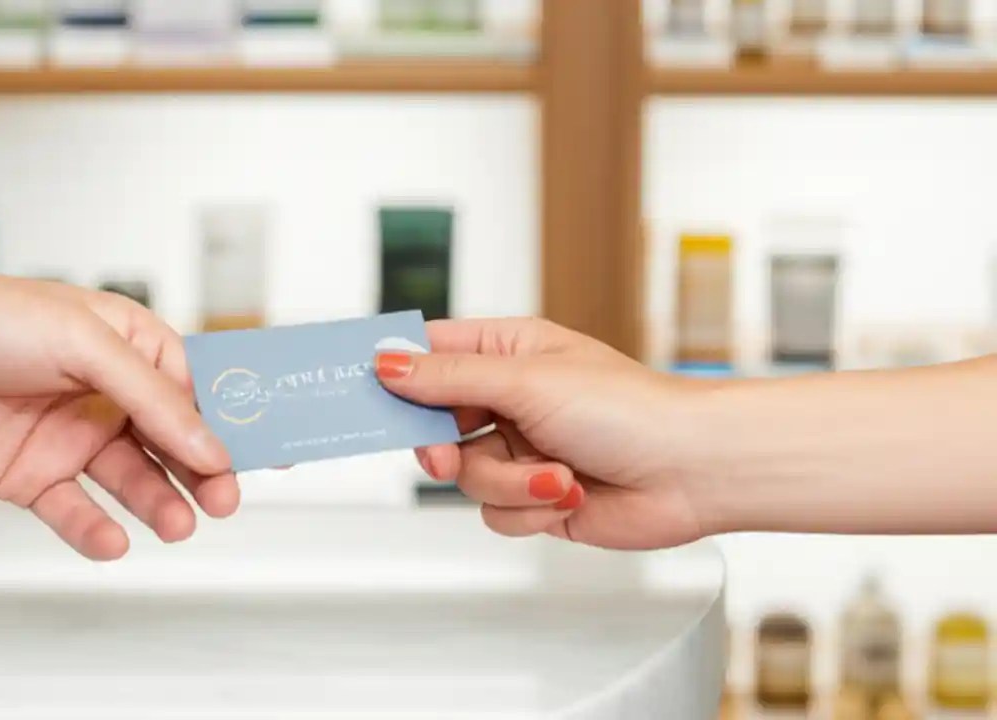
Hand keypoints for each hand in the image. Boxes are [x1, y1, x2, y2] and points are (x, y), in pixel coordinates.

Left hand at [0, 274, 234, 559]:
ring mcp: (74, 437)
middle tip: (226, 499)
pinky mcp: (36, 477)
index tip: (271, 448)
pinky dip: (97, 529)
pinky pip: (78, 510)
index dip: (234, 418)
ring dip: (160, 503)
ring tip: (178, 524)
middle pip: (174, 441)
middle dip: (205, 471)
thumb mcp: (85, 343)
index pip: (195, 387)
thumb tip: (210, 447)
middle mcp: (107, 394)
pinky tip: (113, 540)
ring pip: (135, 479)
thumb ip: (152, 399)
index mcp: (127, 346)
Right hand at [375, 318, 709, 549]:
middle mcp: (509, 400)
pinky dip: (529, 507)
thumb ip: (448, 379)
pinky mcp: (535, 497)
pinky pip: (494, 511)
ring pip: (463, 476)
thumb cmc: (629, 409)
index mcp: (507, 352)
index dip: (395, 371)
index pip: (430, 353)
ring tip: (557, 474)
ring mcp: (520, 449)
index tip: (361, 388)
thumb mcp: (525, 382)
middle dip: (443, 444)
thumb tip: (386, 364)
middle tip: (444, 452)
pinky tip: (569, 493)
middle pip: (432, 421)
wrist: (692, 472)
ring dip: (508, 482)